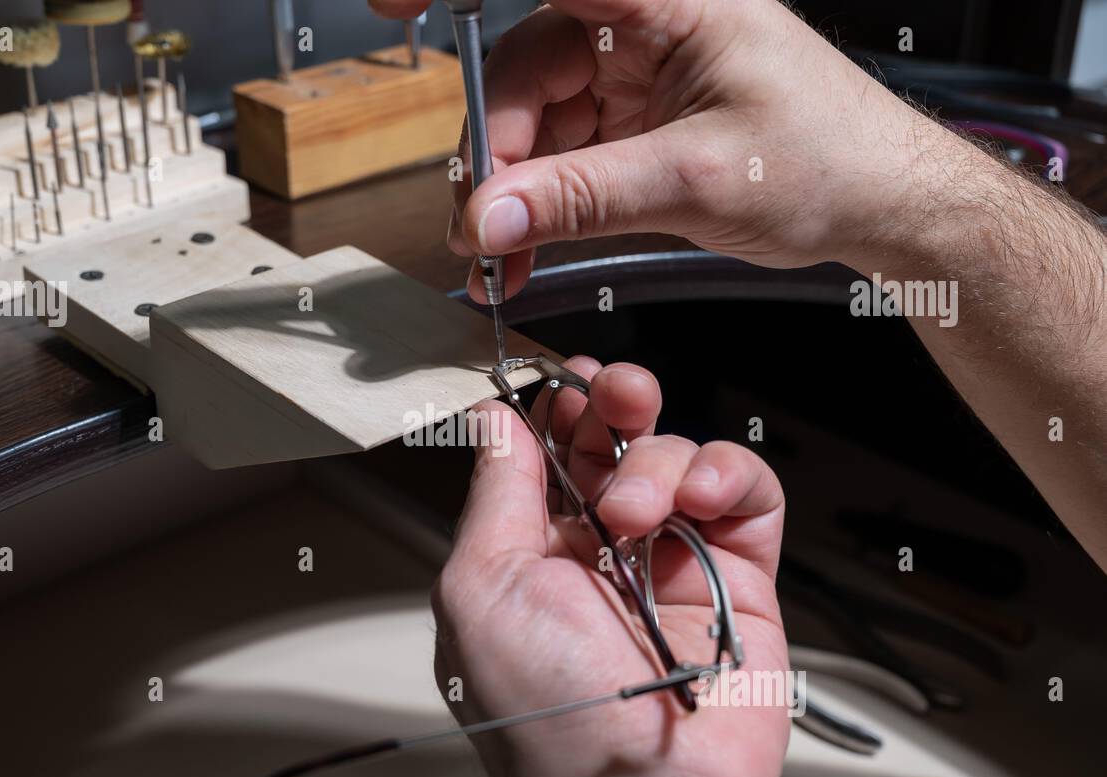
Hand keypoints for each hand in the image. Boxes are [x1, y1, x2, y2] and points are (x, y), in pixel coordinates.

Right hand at [375, 0, 959, 301]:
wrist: (879, 202)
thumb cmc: (831, 159)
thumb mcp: (696, 181)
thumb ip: (583, 197)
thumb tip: (489, 215)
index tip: (391, 10)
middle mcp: (641, 22)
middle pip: (522, 69)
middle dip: (495, 155)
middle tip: (482, 228)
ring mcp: (631, 72)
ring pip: (532, 121)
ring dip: (512, 193)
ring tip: (507, 257)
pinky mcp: (629, 119)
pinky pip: (559, 154)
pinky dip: (538, 204)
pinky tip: (529, 245)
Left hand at [431, 357, 789, 776]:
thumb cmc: (546, 713)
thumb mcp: (480, 587)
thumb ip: (494, 492)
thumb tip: (494, 420)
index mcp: (533, 553)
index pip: (548, 453)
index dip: (554, 408)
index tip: (558, 381)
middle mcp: (604, 553)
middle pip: (615, 442)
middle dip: (612, 403)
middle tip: (614, 394)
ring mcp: (673, 562)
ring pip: (677, 457)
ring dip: (657, 461)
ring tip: (637, 514)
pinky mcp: (739, 577)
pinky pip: (745, 493)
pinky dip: (727, 475)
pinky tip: (700, 499)